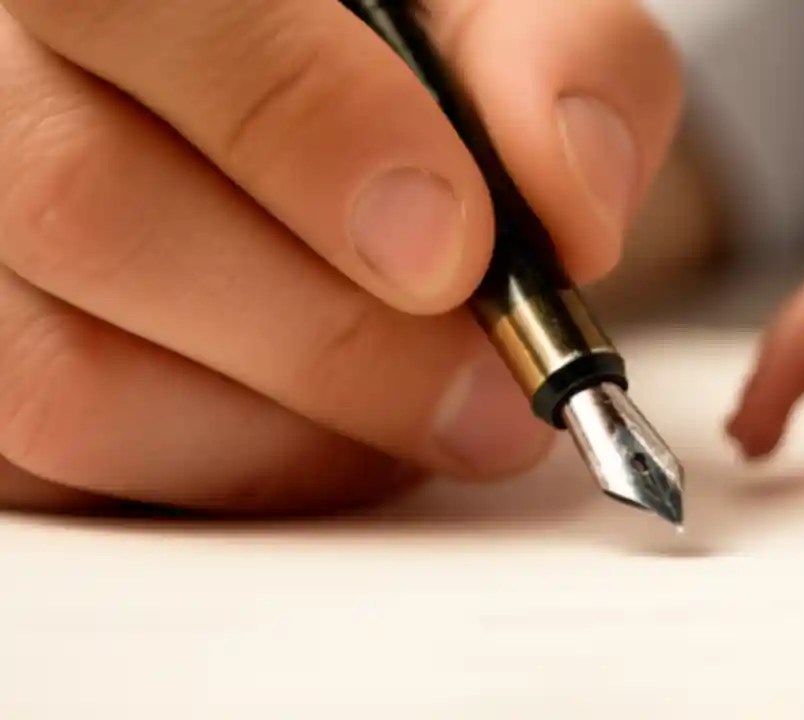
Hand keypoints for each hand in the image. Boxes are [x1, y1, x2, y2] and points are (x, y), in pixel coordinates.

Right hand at [0, 1, 681, 512]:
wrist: (370, 141)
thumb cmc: (422, 70)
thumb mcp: (517, 27)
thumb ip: (564, 72)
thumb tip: (569, 202)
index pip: (139, 5)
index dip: (300, 128)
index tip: (452, 251)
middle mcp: (12, 83)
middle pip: (89, 207)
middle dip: (333, 337)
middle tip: (492, 388)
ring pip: (72, 375)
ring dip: (296, 432)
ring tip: (427, 406)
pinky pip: (78, 475)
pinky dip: (239, 477)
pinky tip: (328, 428)